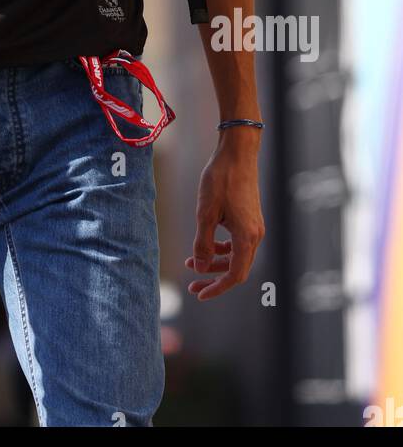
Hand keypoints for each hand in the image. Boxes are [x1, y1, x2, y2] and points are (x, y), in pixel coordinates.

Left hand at [185, 137, 264, 299]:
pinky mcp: (250, 218)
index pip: (234, 275)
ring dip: (216, 261)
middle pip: (236, 269)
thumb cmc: (221, 180)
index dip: (217, 288)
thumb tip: (200, 269)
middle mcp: (255, 235)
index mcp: (247, 237)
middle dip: (214, 277)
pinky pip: (238, 242)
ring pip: (236, 256)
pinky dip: (222, 247)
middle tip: (192, 282)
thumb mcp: (205, 213)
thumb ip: (203, 244)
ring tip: (192, 261)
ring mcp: (254, 226)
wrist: (237, 153)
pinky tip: (207, 242)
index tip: (199, 294)